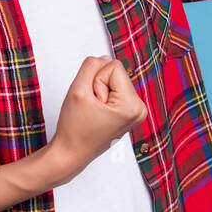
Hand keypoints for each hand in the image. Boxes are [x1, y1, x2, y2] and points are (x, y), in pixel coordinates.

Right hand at [48, 56, 147, 183]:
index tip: (91, 102)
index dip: (95, 80)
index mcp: (133, 105)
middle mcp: (140, 108)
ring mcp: (136, 111)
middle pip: (115, 72)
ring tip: (94, 111)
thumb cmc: (74, 128)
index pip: (112, 66)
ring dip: (99, 91)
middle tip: (91, 108)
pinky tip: (97, 113)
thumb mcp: (78, 90)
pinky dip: (102, 97)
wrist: (71, 153)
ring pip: (113, 80)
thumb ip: (91, 66)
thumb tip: (103, 58)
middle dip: (98, 85)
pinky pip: (113, 89)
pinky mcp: (129, 112)